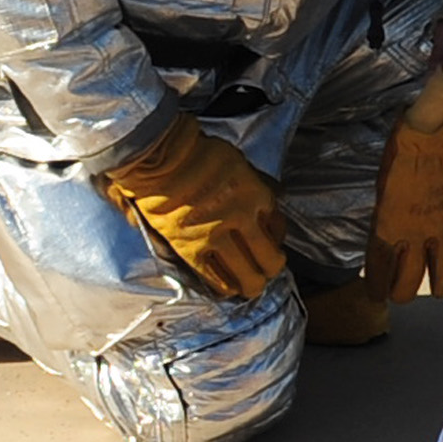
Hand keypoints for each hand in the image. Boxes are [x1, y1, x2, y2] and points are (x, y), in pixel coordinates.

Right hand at [101, 117, 286, 300]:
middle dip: (271, 267)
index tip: (273, 239)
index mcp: (256, 194)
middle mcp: (241, 218)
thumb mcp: (240, 161)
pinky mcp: (190, 248)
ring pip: (246, 274)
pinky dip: (224, 286)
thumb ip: (259, 181)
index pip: (279, 226)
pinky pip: (213, 277)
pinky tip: (229, 288)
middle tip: (268, 269)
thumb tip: (280, 192)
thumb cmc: (198, 152)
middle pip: (268, 257)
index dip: (278, 237)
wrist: (161, 156)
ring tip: (252, 285)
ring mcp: (216, 235)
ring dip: (252, 283)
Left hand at [366, 70, 442, 301]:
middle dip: (401, 295)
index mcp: (388, 227)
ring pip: (441, 279)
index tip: (375, 296)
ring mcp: (442, 231)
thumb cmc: (400, 155)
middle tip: (399, 294)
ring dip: (435, 288)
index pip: (379, 273)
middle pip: (408, 285)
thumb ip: (386, 220)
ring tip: (434, 289)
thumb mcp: (381, 190)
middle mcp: (415, 236)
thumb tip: (388, 240)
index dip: (376, 289)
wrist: (434, 133)